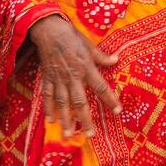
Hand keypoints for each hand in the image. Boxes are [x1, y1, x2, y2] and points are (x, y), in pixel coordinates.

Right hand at [27, 14, 120, 136]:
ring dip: (66, 120)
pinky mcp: (47, 78)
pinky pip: (47, 96)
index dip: (109, 99)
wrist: (49, 30)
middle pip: (80, 102)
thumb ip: (102, 57)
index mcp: (86, 68)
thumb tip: (116, 60)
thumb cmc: (71, 37)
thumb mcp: (89, 45)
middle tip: (90, 135)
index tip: (117, 111)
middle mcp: (73, 77)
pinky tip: (51, 121)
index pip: (101, 87)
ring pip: (63, 103)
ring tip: (68, 135)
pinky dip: (48, 109)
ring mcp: (59, 79)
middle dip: (85, 119)